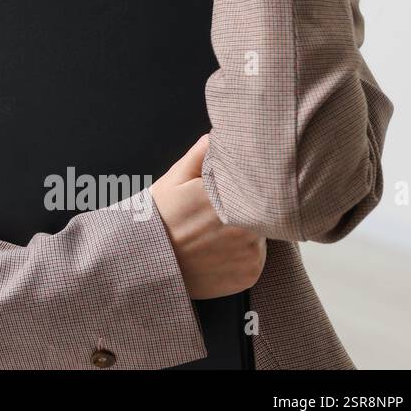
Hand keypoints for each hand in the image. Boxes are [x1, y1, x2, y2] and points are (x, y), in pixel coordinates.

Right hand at [150, 134, 266, 299]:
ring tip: (217, 233)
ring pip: (262, 235)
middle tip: (222, 213)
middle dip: (249, 209)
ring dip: (247, 232)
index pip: (259, 186)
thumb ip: (201, 154)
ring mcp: (251, 255)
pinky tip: (219, 252)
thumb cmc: (159, 220)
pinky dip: (244, 255)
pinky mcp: (250, 275)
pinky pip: (256, 259)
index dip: (252, 185)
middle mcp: (247, 229)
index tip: (239, 188)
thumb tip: (220, 136)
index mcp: (231, 200)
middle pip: (264, 211)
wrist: (146, 264)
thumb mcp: (174, 179)